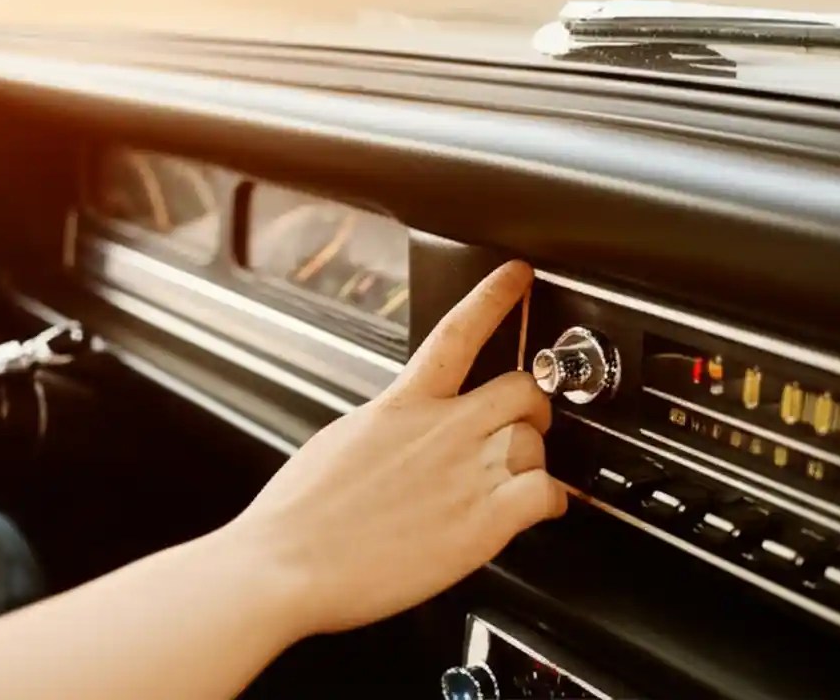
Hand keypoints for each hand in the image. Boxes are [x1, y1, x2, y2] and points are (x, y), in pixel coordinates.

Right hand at [229, 260, 565, 636]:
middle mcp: (441, 431)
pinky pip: (547, 494)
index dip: (494, 296)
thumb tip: (403, 426)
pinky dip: (553, 501)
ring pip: (537, 441)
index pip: (457, 332)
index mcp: (401, 405)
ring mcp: (465, 474)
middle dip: (534, 405)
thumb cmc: (299, 517)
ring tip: (518, 482)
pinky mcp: (482, 523)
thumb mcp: (340, 442)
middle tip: (528, 425)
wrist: (285, 565)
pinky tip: (541, 509)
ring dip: (536, 460)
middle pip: (522, 387)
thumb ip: (387, 426)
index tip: (518, 274)